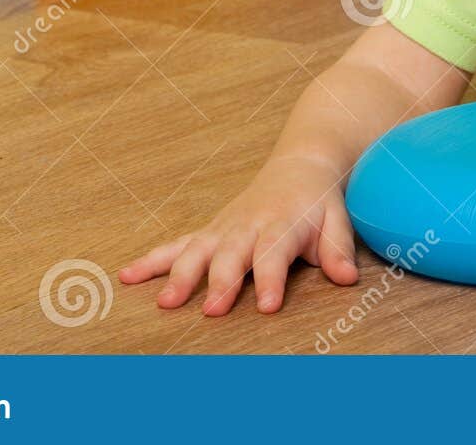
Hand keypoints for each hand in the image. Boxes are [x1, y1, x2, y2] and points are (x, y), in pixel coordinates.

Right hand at [119, 154, 358, 314]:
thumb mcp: (338, 220)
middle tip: (211, 310)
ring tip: (165, 303)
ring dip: (179, 275)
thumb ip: (338, 249)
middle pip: (230, 254)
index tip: (268, 306)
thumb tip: (348, 278)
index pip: (275, 253)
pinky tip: (127, 276)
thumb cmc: (319, 200)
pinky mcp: (209, 231)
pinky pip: (176, 244)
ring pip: (196, 249)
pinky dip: (152, 260)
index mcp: (282, 223)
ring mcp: (224, 227)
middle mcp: (248, 224)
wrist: (300, 165)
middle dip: (220, 282)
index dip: (271, 279)